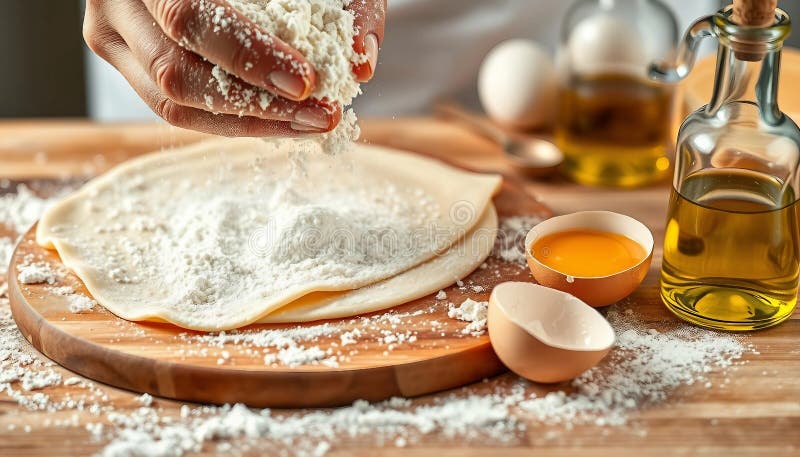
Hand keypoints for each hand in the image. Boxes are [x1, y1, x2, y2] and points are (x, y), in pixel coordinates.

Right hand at [83, 0, 385, 136]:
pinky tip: (282, 120)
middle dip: (257, 105)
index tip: (305, 80)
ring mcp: (115, 36)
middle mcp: (117, 1)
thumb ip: (341, 0)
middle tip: (322, 115)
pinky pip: (175, 108)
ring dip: (249, 123)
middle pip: (175, 73)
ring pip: (172, 104)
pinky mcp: (128, 61)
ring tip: (311, 124)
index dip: (247, 55)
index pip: (188, 17)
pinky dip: (233, 119)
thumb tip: (362, 64)